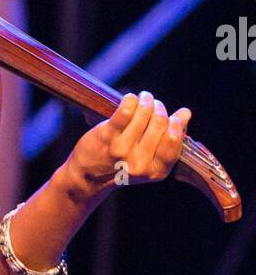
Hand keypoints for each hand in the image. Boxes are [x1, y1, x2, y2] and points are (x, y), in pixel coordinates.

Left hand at [67, 91, 190, 195]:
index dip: (176, 123)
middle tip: (154, 104)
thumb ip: (168, 140)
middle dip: (159, 108)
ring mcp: (122, 150)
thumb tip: (186, 114)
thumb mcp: (148, 161)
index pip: (174, 139)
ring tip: (144, 98)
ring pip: (144, 114)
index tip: (173, 115)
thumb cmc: (121, 165)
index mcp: (156, 171)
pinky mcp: (107, 137)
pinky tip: (130, 99)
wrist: (88, 176)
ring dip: (146, 100)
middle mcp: (140, 163)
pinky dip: (130, 100)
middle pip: (160, 123)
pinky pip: (125, 111)